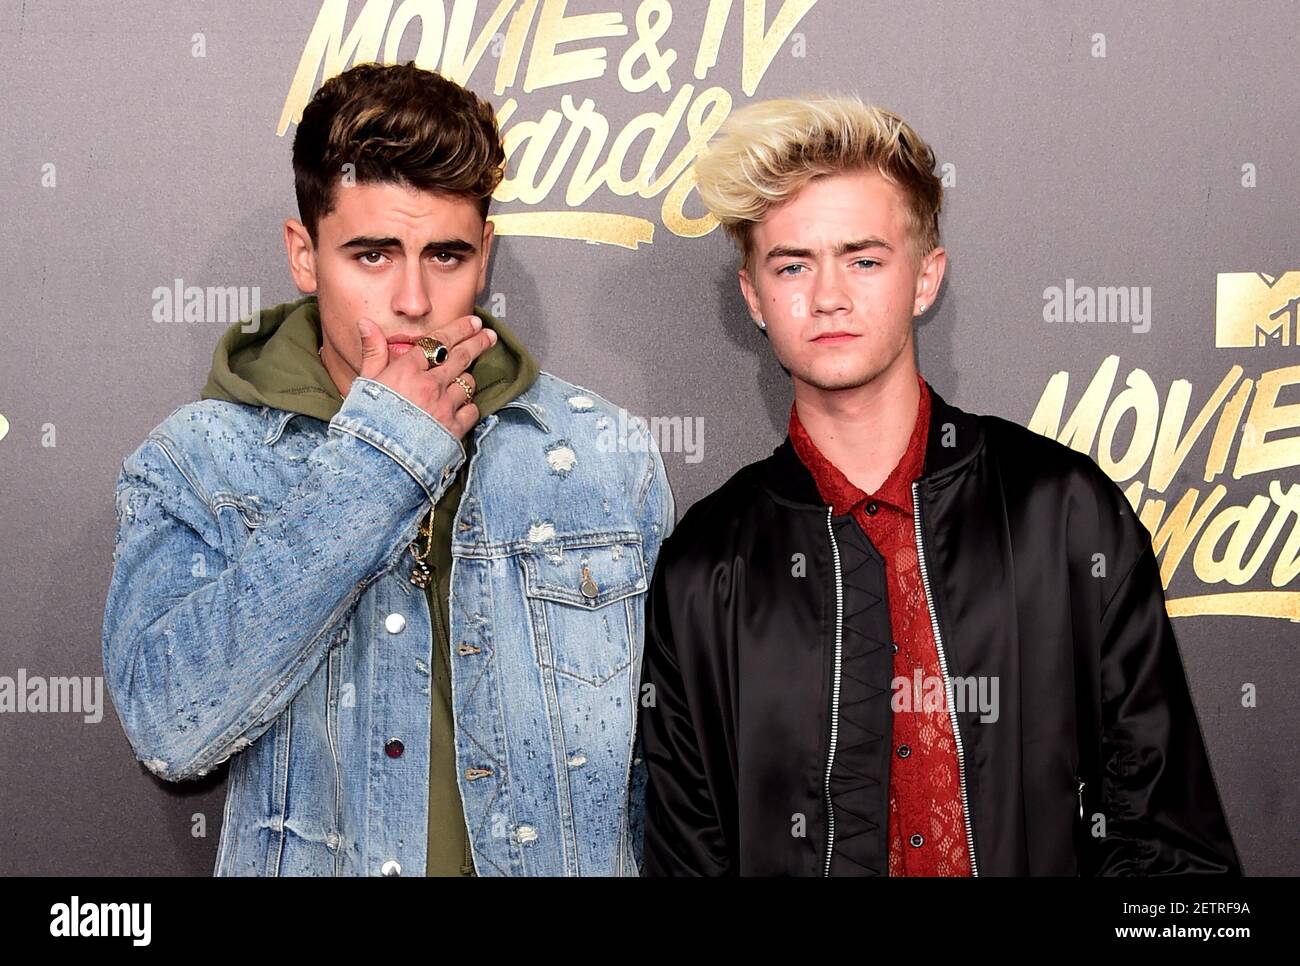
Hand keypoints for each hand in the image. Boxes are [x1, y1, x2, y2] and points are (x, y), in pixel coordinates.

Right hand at [355, 315, 496, 440]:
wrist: (374, 462)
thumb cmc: (364, 423)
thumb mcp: (364, 384)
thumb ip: (372, 352)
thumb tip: (366, 323)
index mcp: (406, 371)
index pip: (438, 342)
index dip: (458, 329)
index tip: (472, 323)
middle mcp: (429, 385)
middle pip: (461, 356)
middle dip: (477, 342)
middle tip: (488, 335)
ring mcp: (443, 407)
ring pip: (468, 383)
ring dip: (468, 377)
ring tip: (466, 376)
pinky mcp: (453, 429)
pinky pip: (472, 410)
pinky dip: (469, 406)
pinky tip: (464, 406)